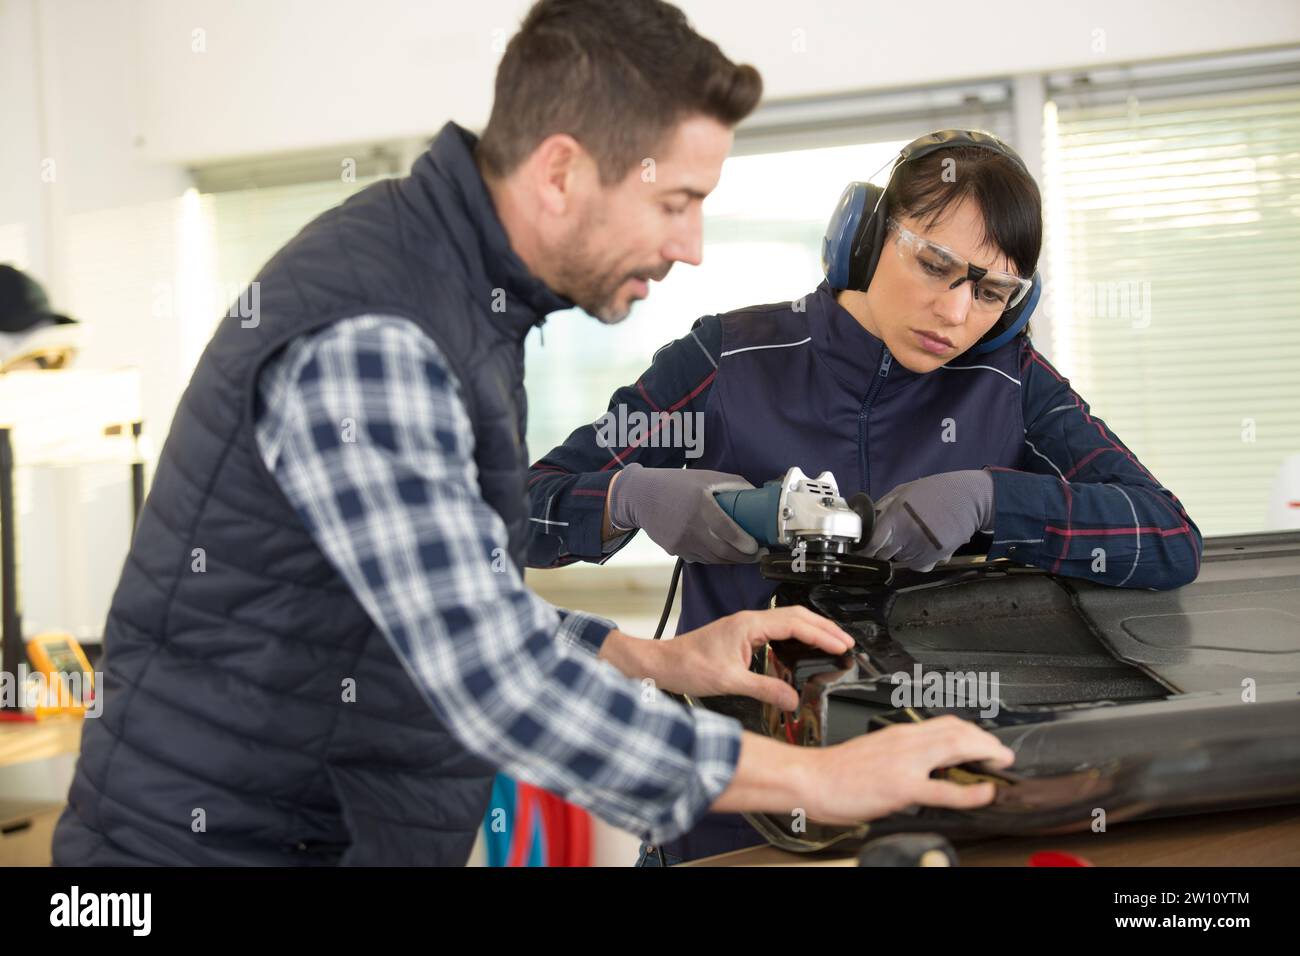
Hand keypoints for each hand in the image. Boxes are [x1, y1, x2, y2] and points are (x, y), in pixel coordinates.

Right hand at [607, 463, 760, 563]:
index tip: (756, 546)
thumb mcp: (706, 476)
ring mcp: (681, 540)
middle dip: (743, 557)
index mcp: (700, 503)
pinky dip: (714, 559)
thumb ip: (733, 484)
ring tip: (744, 555)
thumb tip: (758, 493)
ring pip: (712, 558)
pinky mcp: (674, 549)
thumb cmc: (677, 483)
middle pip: (722, 550)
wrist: (641, 496)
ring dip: (731, 560)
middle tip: (758, 554)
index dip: (743, 541)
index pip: (726, 529)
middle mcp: (690, 525)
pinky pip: (700, 558)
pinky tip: (724, 553)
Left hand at [658, 607, 852, 707]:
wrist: (663, 664)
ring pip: (788, 620)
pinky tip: (803, 647)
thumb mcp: (730, 682)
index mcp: (750, 625)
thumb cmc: (687, 666)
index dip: (822, 635)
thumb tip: (793, 700)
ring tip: (833, 642)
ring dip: (812, 629)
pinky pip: (777, 629)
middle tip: (847, 642)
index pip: (796, 624)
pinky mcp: (742, 635)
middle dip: (824, 628)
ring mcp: (745, 627)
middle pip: (796, 616)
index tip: (842, 645)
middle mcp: (749, 621)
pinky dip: (797, 635)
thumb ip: (765, 689)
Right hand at [803, 716, 1014, 821]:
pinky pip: (944, 787)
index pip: (944, 723)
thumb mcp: (872, 753)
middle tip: (1002, 754)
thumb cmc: (835, 771)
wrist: (810, 778)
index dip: (973, 731)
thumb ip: (898, 755)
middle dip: (986, 740)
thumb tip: (922, 766)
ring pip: (956, 746)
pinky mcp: (901, 786)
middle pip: (957, 729)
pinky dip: (971, 791)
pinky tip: (984, 792)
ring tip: (1000, 764)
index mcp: (897, 734)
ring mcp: (905, 763)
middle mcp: (904, 742)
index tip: (985, 742)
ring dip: (985, 753)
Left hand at [860, 469, 993, 571]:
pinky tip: (926, 544)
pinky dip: (919, 560)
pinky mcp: (936, 557)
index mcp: (896, 515)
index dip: (866, 549)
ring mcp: (922, 547)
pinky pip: (918, 566)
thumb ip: (883, 507)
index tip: (864, 550)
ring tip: (917, 534)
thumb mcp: (904, 491)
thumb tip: (867, 524)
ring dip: (904, 552)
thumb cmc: (935, 491)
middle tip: (899, 533)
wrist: (970, 498)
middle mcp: (907, 534)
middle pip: (885, 554)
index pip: (872, 543)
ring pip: (902, 560)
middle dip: (887, 547)